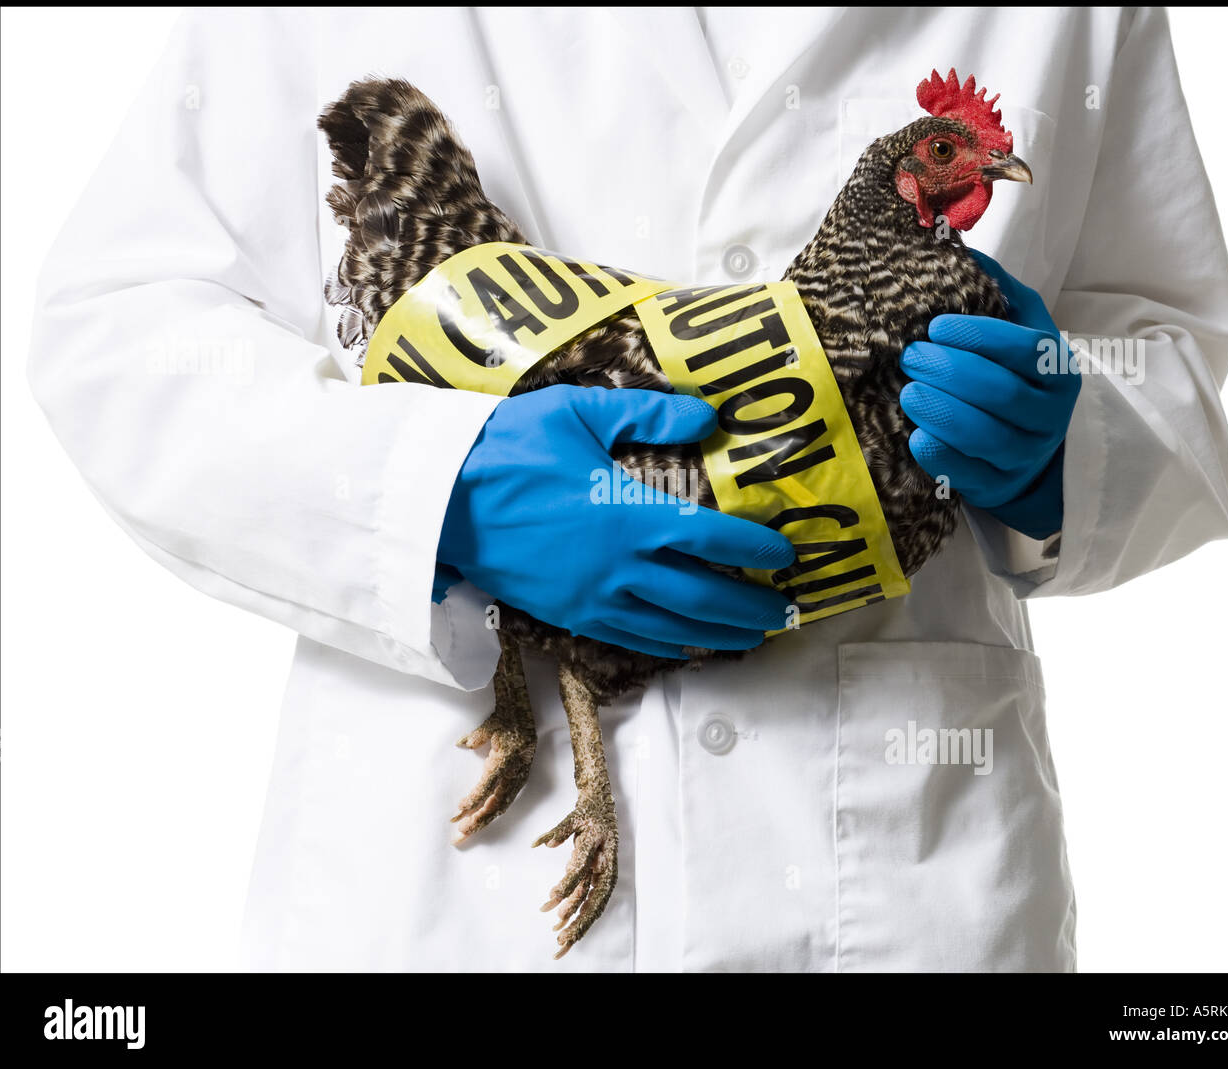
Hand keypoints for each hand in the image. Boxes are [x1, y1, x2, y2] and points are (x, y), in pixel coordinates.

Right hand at [437, 385, 795, 657]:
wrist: (441, 501)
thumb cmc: (509, 450)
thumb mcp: (578, 413)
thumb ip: (648, 414)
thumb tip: (705, 414)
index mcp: (631, 515)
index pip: (713, 538)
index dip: (756, 548)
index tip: (786, 554)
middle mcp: (622, 566)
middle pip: (704, 596)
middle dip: (750, 607)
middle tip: (785, 613)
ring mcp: (595, 597)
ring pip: (672, 627)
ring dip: (717, 635)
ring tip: (750, 637)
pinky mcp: (568, 615)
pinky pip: (629, 639)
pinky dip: (666, 647)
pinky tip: (685, 647)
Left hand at [899, 251, 1079, 539]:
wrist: (1032, 451)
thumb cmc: (1014, 376)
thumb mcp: (1020, 330)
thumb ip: (997, 291)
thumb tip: (957, 246)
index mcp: (1056, 368)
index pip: (1025, 349)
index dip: (979, 336)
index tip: (937, 326)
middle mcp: (1049, 414)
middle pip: (1001, 394)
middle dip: (950, 372)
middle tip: (911, 357)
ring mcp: (1025, 454)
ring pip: (985, 436)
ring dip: (941, 412)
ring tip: (907, 393)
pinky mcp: (997, 485)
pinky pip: (967, 474)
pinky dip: (939, 455)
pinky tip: (916, 435)